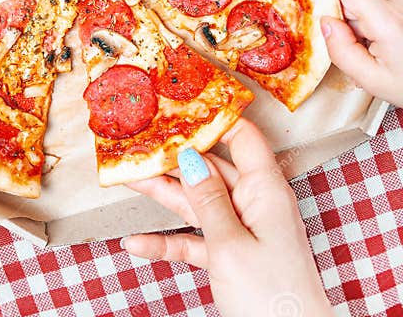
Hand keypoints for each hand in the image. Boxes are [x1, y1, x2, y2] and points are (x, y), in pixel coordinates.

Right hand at [123, 120, 332, 316]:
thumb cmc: (273, 296)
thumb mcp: (232, 244)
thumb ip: (208, 199)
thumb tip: (190, 158)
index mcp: (265, 190)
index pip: (242, 138)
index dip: (214, 118)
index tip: (183, 104)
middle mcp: (254, 203)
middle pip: (210, 169)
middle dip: (174, 157)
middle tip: (143, 141)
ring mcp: (241, 230)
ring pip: (197, 202)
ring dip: (163, 194)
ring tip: (129, 178)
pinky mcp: (230, 256)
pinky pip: (194, 240)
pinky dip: (167, 242)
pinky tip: (137, 244)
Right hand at [321, 0, 402, 112]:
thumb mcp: (373, 81)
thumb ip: (340, 51)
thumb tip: (325, 24)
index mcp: (390, 19)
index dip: (331, 2)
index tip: (331, 24)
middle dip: (346, 18)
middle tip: (359, 46)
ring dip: (360, 21)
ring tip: (376, 48)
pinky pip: (377, 2)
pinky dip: (374, 21)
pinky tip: (386, 43)